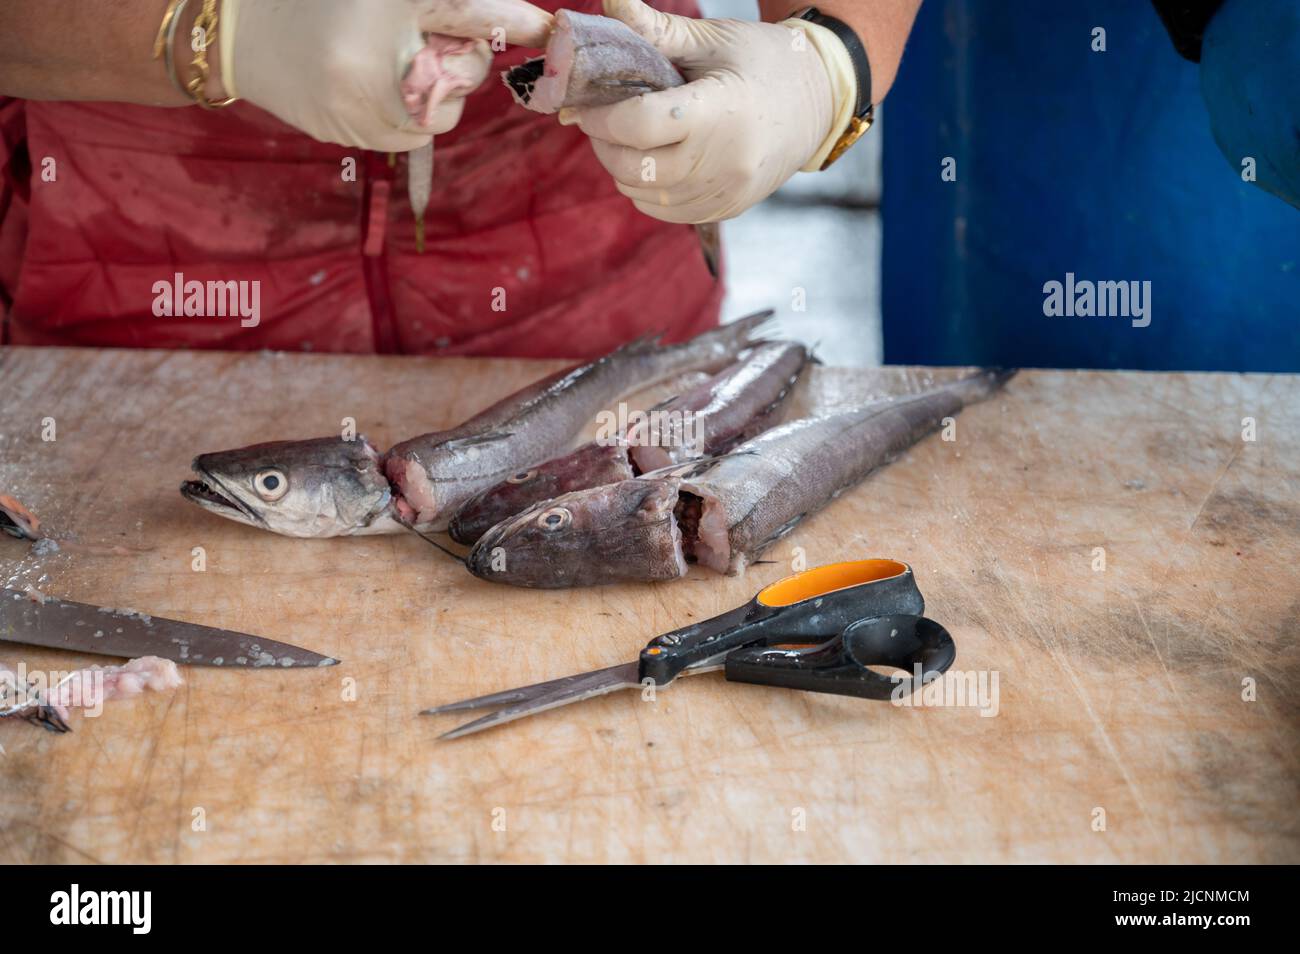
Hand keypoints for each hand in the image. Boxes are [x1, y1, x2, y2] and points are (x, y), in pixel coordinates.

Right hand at [222, 0, 553, 151]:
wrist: (241, 31)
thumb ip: (448, 5)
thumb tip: (512, 22)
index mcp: (388, 0)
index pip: (470, 10)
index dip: (516, 19)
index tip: (551, 30)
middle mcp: (376, 53)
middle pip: (465, 72)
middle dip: (459, 60)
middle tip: (419, 39)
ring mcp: (362, 100)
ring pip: (443, 112)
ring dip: (435, 92)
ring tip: (389, 63)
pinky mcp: (353, 132)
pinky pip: (413, 135)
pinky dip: (408, 115)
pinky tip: (373, 88)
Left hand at [563, 0, 853, 222]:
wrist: (818, 102)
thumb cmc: (762, 61)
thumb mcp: (713, 39)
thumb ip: (656, 29)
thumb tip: (608, 2)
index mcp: (719, 111)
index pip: (640, 125)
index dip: (601, 118)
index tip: (583, 107)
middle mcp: (724, 160)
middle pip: (634, 167)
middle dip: (604, 144)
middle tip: (598, 121)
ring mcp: (726, 190)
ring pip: (643, 194)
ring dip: (621, 169)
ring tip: (625, 140)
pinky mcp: (726, 208)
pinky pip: (665, 211)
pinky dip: (644, 190)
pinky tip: (649, 162)